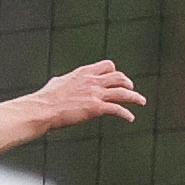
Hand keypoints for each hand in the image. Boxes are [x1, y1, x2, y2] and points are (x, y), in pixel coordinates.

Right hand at [29, 61, 144, 126]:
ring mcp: (95, 94)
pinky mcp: (96, 108)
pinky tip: (130, 118)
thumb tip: (59, 82)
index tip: (116, 79)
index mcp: (84, 73)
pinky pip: (117, 109)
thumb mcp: (56, 83)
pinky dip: (126, 114)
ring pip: (123, 92)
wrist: (43, 109)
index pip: (107, 66)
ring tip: (141, 101)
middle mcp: (92, 81)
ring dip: (134, 97)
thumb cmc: (46, 98)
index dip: (114, 72)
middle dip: (127, 83)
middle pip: (119, 77)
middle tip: (131, 89)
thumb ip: (64, 81)